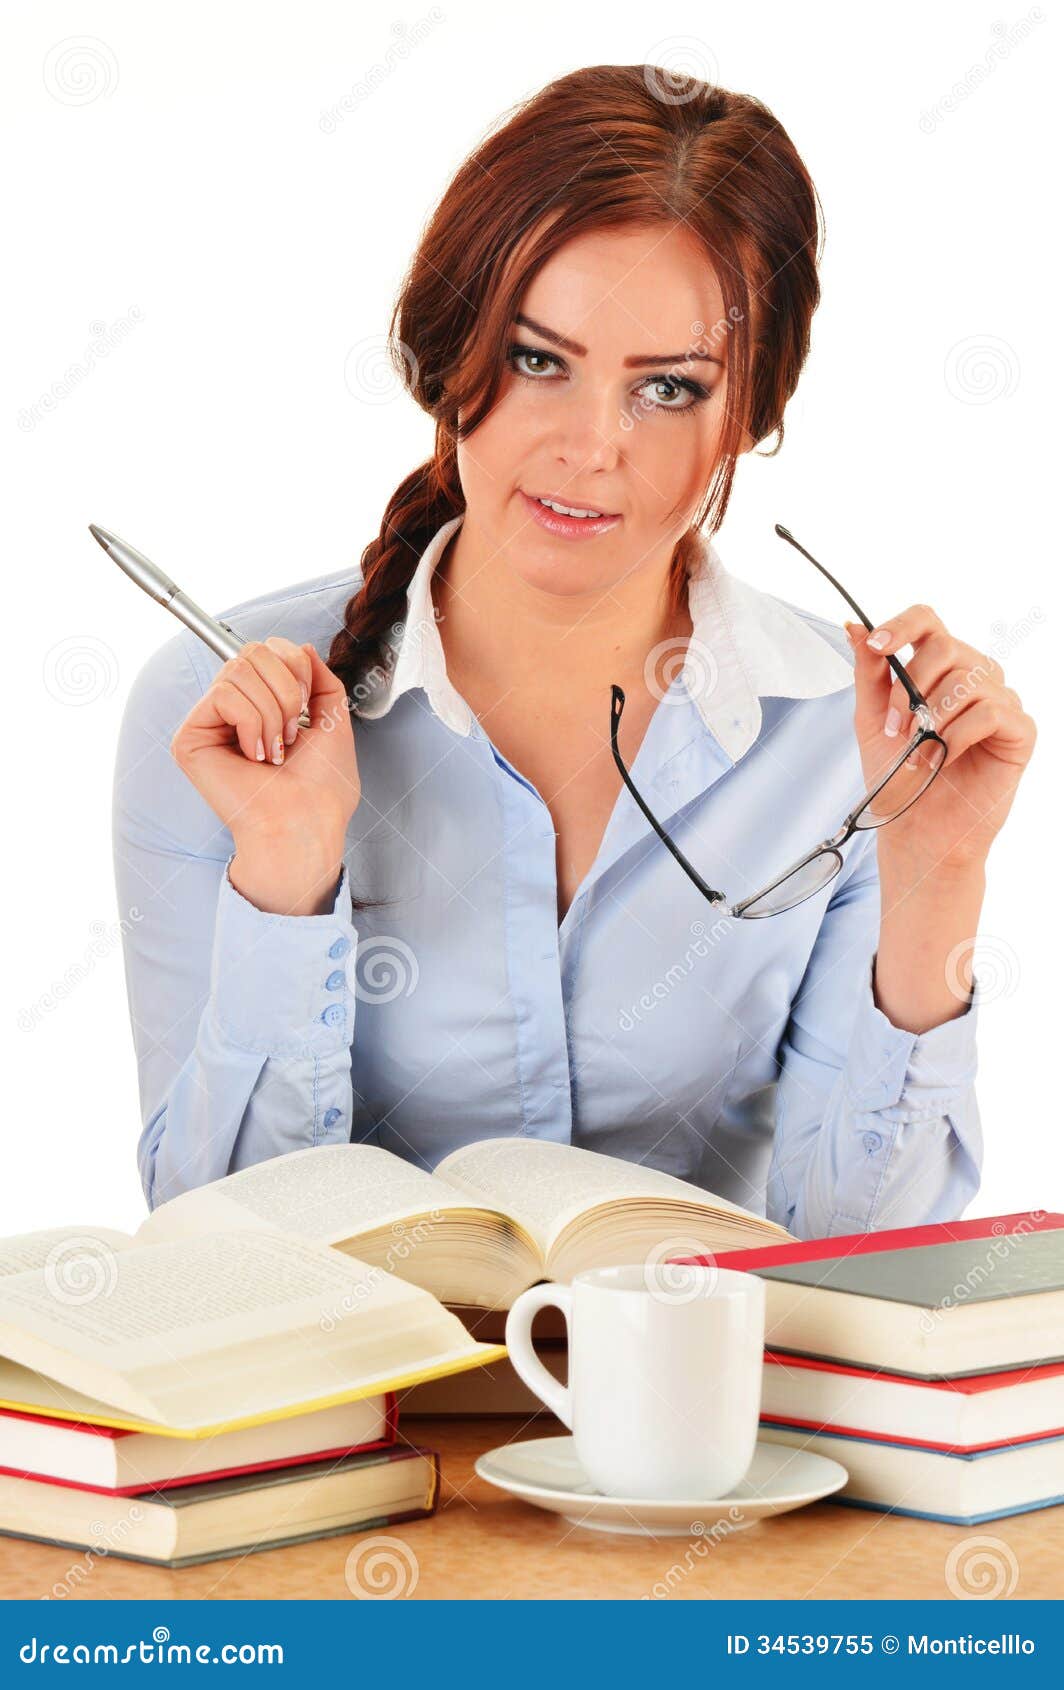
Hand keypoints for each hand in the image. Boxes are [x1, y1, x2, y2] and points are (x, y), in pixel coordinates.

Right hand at [170, 636, 359, 846]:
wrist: (307, 820)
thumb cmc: (322, 785)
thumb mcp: (334, 718)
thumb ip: (320, 677)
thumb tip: (301, 646)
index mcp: (262, 703)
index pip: (267, 649)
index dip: (294, 665)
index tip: (308, 705)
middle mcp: (232, 710)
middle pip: (251, 650)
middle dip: (287, 688)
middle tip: (293, 731)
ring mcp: (209, 723)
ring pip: (238, 670)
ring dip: (273, 712)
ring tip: (276, 749)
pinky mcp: (190, 738)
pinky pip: (224, 695)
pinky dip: (253, 724)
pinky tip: (255, 756)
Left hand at [845, 604, 1036, 880]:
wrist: (917, 828)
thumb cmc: (898, 775)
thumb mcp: (872, 719)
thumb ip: (869, 673)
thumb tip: (855, 628)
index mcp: (939, 668)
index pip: (927, 621)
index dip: (902, 626)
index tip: (877, 645)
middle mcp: (974, 676)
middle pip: (946, 647)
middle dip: (911, 688)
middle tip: (896, 728)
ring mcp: (1001, 701)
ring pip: (967, 681)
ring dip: (932, 719)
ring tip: (919, 753)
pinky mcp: (1020, 731)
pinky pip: (990, 712)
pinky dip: (958, 736)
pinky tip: (946, 757)